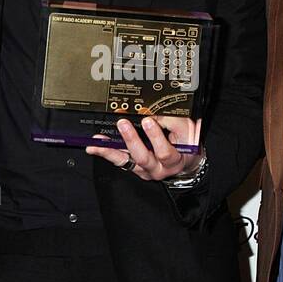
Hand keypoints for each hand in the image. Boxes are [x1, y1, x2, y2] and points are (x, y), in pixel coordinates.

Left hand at [85, 115, 202, 181]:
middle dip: (131, 140)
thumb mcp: (187, 130)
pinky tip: (95, 147)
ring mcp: (144, 169)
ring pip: (125, 162)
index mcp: (174, 161)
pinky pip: (119, 161)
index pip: (165, 152)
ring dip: (110, 151)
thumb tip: (152, 112)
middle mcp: (157, 168)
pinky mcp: (134, 167)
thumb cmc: (186, 143)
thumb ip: (172, 121)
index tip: (148, 120)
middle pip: (142, 158)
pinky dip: (106, 153)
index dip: (155, 137)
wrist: (185, 161)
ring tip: (97, 142)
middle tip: (123, 124)